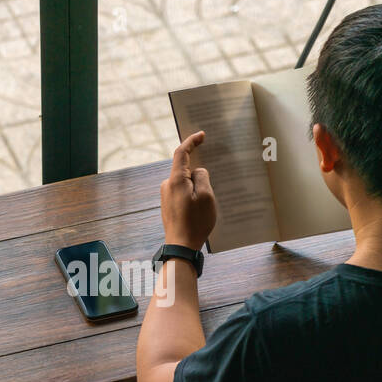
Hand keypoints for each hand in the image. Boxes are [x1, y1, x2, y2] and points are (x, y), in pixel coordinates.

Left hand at [161, 131, 216, 249]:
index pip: (181, 153)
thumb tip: (197, 172)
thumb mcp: (206, 197)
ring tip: (209, 203)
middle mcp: (167, 185)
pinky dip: (193, 195)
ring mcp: (167, 196)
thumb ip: (202, 177)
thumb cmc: (195, 223)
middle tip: (214, 182)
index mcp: (176, 180)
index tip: (201, 135)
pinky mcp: (169, 205)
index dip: (191, 141)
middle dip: (200, 173)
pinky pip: (183, 193)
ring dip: (198, 187)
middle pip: (185, 169)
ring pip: (186, 183)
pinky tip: (202, 208)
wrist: (180, 246)